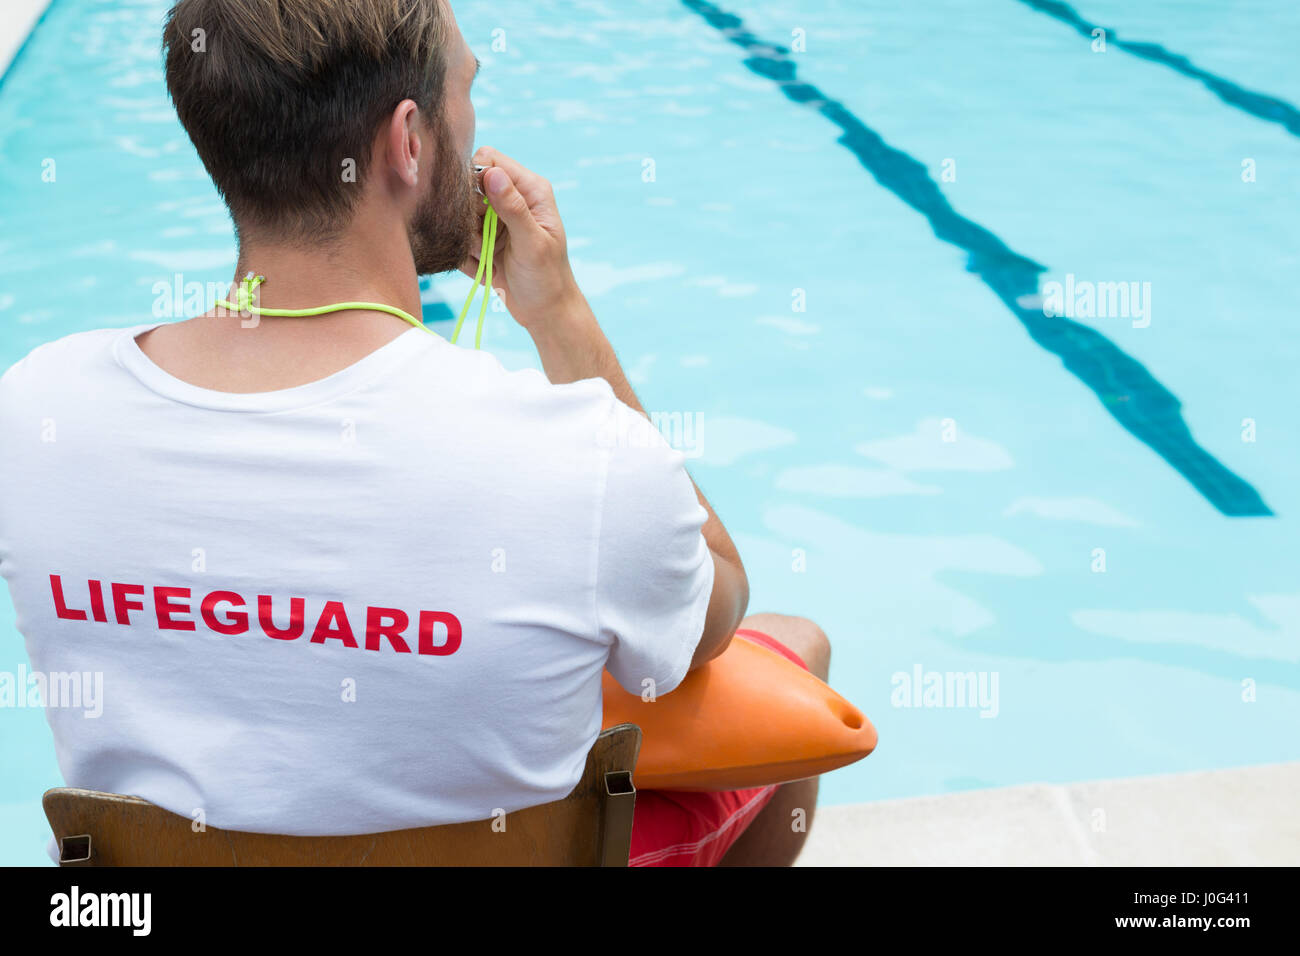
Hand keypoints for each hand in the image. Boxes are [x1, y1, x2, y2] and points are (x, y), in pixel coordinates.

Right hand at [460, 146, 578, 328]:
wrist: (546, 313)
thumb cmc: (548, 279)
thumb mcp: (532, 243)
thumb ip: (513, 209)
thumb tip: (493, 174)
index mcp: (531, 190)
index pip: (490, 160)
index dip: (474, 176)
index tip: (473, 205)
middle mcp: (512, 200)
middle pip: (470, 187)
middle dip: (468, 213)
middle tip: (483, 239)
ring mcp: (496, 221)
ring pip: (461, 214)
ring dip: (467, 238)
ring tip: (487, 257)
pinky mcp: (484, 241)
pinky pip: (460, 239)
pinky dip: (467, 255)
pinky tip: (488, 269)